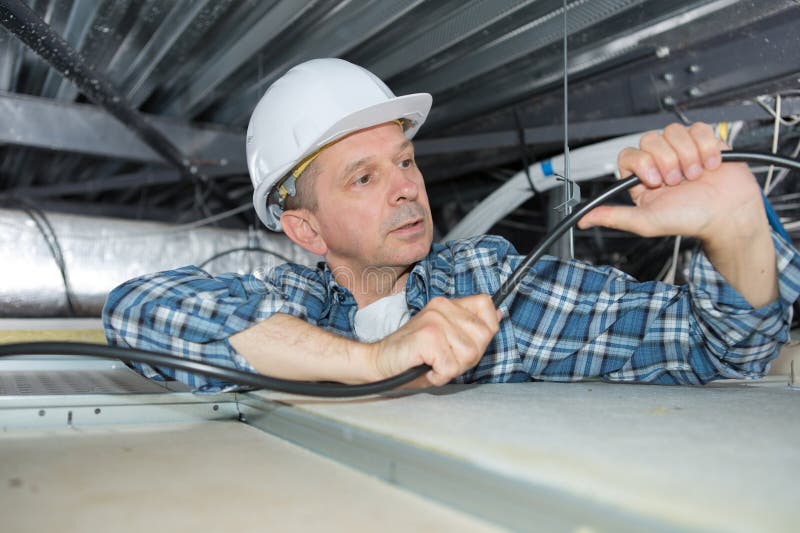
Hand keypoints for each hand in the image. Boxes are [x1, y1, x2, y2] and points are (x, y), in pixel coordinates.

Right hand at [368, 294, 499, 386]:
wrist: (377, 363)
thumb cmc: (412, 357)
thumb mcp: (446, 339)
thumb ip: (470, 327)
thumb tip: (499, 314)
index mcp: (447, 304)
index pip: (486, 305)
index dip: (485, 329)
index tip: (463, 343)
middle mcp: (442, 307)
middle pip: (483, 335)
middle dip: (468, 356)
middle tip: (443, 358)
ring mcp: (435, 321)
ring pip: (469, 354)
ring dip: (452, 368)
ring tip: (432, 363)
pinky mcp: (428, 337)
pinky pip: (451, 366)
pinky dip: (439, 376)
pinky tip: (426, 369)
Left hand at [578, 122, 763, 243]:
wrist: (728, 216)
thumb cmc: (690, 220)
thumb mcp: (646, 222)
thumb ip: (613, 216)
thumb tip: (583, 220)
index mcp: (642, 178)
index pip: (629, 154)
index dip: (642, 163)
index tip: (655, 181)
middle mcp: (660, 162)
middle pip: (650, 139)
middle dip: (667, 161)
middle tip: (678, 181)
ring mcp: (682, 150)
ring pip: (674, 131)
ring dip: (687, 155)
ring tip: (695, 176)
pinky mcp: (705, 142)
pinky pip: (699, 128)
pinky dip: (706, 147)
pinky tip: (710, 165)